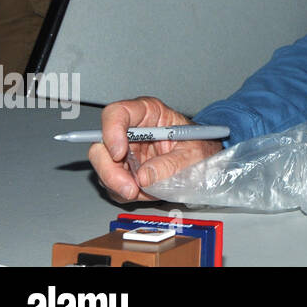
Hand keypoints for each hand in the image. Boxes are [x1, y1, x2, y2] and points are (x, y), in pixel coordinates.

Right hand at [88, 96, 222, 202]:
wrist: (205, 162)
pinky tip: (145, 192)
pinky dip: (124, 193)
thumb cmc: (201, 147)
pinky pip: (112, 185)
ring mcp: (125, 152)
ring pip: (103, 169)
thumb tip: (143, 177)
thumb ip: (171, 164)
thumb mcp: (194, 154)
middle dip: (110, 170)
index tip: (119, 153)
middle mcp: (131, 131)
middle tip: (129, 187)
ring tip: (145, 191)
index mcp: (149, 114)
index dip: (111, 131)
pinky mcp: (124, 171)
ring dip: (118, 185)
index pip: (117, 113)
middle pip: (101, 145)